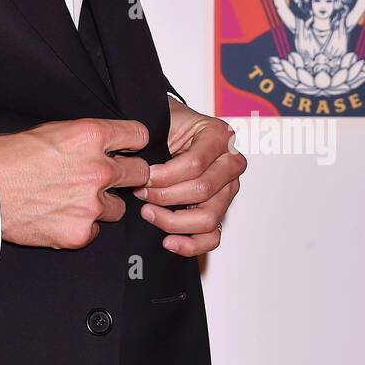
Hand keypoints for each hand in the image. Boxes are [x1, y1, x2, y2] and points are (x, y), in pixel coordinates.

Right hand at [0, 118, 150, 250]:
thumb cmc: (10, 158)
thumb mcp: (53, 132)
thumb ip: (86, 140)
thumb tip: (110, 146)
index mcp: (90, 137)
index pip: (138, 136)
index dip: (133, 143)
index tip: (130, 149)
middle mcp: (98, 169)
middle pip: (140, 173)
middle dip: (128, 175)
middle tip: (107, 179)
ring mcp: (91, 204)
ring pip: (118, 207)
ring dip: (101, 204)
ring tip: (71, 199)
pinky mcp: (80, 232)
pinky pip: (96, 230)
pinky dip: (82, 225)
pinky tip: (60, 215)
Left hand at [132, 97, 245, 256]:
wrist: (175, 129)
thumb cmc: (169, 124)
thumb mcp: (163, 120)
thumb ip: (155, 137)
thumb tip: (134, 164)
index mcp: (220, 136)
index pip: (195, 165)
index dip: (164, 176)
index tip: (142, 176)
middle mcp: (231, 164)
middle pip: (202, 191)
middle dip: (165, 196)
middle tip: (140, 192)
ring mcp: (228, 190)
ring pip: (208, 218)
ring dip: (173, 220)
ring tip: (148, 212)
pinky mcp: (220, 211)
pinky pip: (213, 237)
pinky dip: (191, 245)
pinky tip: (168, 241)